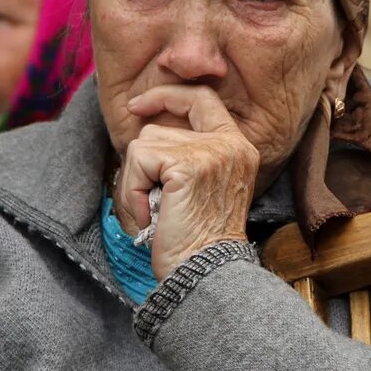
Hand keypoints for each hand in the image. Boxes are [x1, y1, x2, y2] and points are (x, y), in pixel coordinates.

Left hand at [115, 85, 259, 278]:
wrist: (205, 274)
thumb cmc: (197, 242)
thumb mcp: (200, 188)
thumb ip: (187, 156)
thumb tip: (146, 131)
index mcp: (238, 147)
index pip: (202, 98)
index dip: (167, 96)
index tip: (138, 106)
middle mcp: (230, 144)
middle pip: (160, 127)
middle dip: (140, 162)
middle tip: (142, 196)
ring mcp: (211, 152)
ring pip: (143, 145)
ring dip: (134, 183)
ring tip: (153, 213)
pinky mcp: (187, 165)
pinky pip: (138, 161)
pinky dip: (132, 191)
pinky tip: (149, 216)